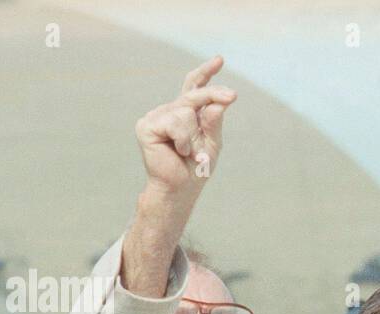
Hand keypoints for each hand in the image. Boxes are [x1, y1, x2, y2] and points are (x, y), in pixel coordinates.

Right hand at [135, 56, 236, 200]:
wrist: (180, 189)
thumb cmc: (196, 168)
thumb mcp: (212, 143)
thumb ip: (214, 122)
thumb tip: (218, 103)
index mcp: (185, 113)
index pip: (194, 87)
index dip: (206, 72)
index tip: (220, 59)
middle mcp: (170, 110)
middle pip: (194, 94)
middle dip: (214, 94)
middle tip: (233, 96)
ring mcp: (156, 116)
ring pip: (185, 110)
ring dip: (193, 136)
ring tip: (187, 152)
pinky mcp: (147, 125)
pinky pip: (175, 122)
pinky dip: (184, 140)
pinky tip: (179, 151)